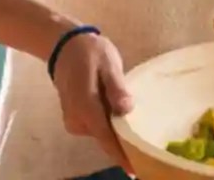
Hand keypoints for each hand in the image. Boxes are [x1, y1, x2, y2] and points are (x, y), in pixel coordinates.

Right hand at [50, 31, 135, 172]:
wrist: (64, 46)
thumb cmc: (90, 52)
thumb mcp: (108, 63)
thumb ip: (116, 88)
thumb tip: (126, 109)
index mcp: (86, 107)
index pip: (106, 139)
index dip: (122, 155)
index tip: (136, 169)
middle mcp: (77, 120)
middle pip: (105, 139)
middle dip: (125, 142)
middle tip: (149, 141)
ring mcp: (73, 121)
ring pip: (101, 133)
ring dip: (117, 130)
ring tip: (136, 120)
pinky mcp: (74, 119)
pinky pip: (96, 127)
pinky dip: (108, 124)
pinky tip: (118, 112)